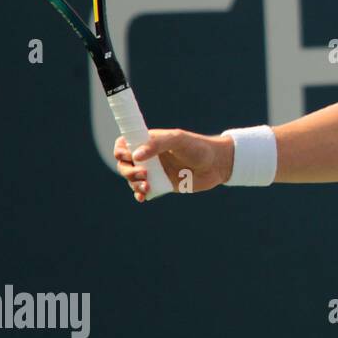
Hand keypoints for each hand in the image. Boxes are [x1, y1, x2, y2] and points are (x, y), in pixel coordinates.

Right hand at [113, 130, 233, 201]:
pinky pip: (144, 191)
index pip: (124, 145)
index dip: (120, 151)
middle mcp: (149, 156)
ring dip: (134, 184)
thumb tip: (136, 155)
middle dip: (128, 171)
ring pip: (133, 179)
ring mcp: (154, 171)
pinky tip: (143, 197)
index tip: (127, 156)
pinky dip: (140, 194)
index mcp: (149, 142)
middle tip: (143, 174)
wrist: (217, 165)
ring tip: (147, 187)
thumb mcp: (178, 140)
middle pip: (125, 164)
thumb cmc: (198, 147)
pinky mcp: (161, 185)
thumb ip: (157, 144)